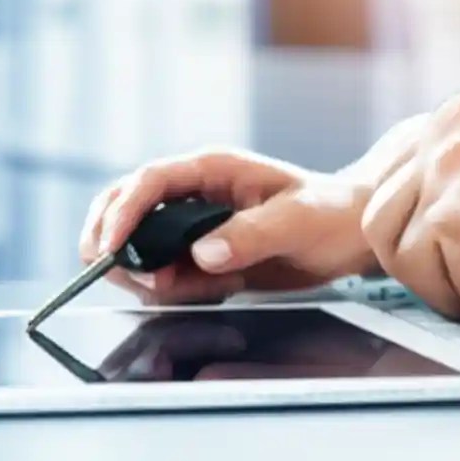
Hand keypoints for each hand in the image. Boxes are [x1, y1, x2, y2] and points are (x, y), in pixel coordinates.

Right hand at [78, 124, 425, 304]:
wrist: (351, 234)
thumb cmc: (330, 213)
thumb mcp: (298, 220)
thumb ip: (250, 234)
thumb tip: (203, 254)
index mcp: (211, 170)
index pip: (150, 181)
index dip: (123, 212)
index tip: (112, 246)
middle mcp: (192, 193)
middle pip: (123, 204)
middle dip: (107, 237)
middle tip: (108, 268)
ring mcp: (191, 224)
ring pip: (136, 242)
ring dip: (138, 270)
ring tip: (174, 287)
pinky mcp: (197, 254)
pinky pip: (162, 272)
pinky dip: (164, 287)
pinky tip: (199, 291)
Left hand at [362, 95, 459, 333]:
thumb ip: (441, 174)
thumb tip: (376, 207)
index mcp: (453, 116)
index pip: (382, 195)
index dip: (423, 239)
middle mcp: (449, 137)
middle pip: (380, 229)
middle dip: (428, 266)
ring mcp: (458, 181)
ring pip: (404, 264)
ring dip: (457, 288)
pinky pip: (446, 293)